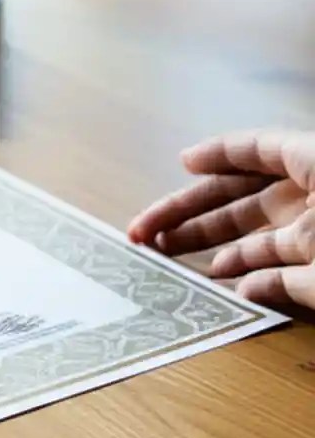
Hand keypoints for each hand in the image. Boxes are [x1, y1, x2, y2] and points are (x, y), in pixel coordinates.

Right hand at [128, 129, 314, 308]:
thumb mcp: (313, 156)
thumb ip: (256, 149)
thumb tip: (186, 159)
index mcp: (310, 168)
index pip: (256, 157)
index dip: (217, 157)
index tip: (182, 163)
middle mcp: (309, 206)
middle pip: (240, 207)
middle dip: (187, 218)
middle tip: (141, 233)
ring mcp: (314, 245)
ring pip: (254, 247)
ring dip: (210, 251)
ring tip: (164, 259)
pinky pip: (278, 284)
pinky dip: (251, 286)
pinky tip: (227, 288)